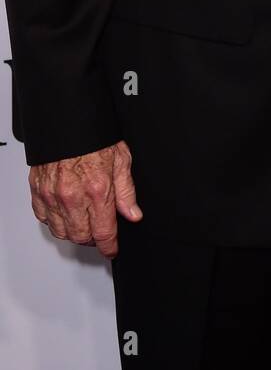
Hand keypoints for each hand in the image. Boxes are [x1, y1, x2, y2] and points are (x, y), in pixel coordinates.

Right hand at [29, 140, 141, 258]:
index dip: (109, 246)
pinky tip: (66, 212)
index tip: (112, 248)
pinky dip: (56, 220)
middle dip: (93, 239)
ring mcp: (52, 195)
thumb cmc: (94, 137)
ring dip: (74, 232)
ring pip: (62, 232)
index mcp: (97, 189)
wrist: (67, 121)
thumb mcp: (121, 159)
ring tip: (83, 221)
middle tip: (100, 231)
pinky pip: (44, 219)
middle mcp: (72, 196)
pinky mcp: (38, 192)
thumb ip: (126, 191)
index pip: (104, 232)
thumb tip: (133, 214)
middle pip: (81, 237)